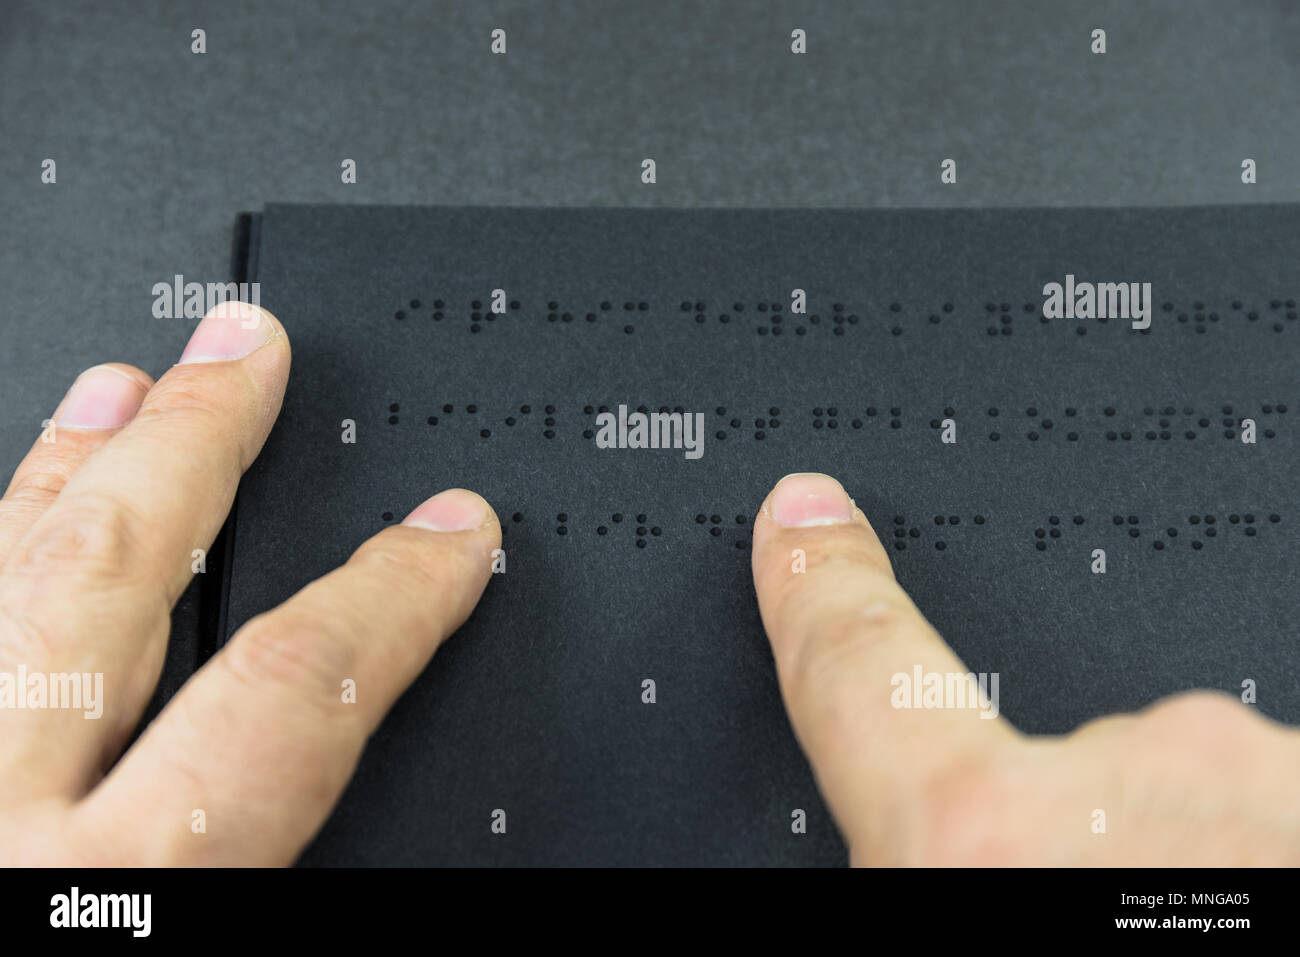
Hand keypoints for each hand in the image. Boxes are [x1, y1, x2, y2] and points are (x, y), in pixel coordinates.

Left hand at [0, 303, 499, 864]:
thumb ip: (322, 860)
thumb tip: (396, 798)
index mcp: (137, 882)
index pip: (291, 692)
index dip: (389, 597)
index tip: (447, 536)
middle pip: (111, 581)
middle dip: (190, 447)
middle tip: (241, 356)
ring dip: (58, 481)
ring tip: (110, 394)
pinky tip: (5, 533)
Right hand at [750, 472, 1299, 864]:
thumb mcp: (942, 898)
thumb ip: (911, 833)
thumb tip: (879, 775)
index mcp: (981, 840)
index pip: (859, 666)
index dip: (820, 584)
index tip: (805, 518)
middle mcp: (1129, 798)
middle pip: (1061, 748)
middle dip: (1076, 812)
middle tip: (1078, 878)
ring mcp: (1262, 786)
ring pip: (1191, 782)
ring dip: (1188, 845)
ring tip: (1162, 894)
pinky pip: (1274, 793)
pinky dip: (1258, 841)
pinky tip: (1242, 886)